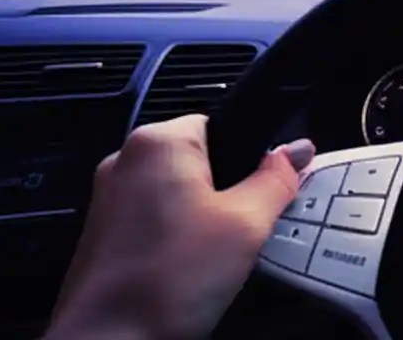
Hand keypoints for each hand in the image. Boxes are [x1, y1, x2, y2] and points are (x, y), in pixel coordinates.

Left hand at [45, 116, 314, 339]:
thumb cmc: (170, 280)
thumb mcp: (246, 224)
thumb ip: (277, 179)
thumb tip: (298, 150)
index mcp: (158, 142)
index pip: (224, 122)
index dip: (254, 155)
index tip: (268, 188)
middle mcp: (125, 162)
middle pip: (202, 160)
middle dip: (230, 192)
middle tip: (246, 229)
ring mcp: (109, 200)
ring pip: (181, 194)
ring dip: (205, 219)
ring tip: (217, 256)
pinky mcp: (105, 235)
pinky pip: (158, 221)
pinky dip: (180, 240)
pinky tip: (191, 271)